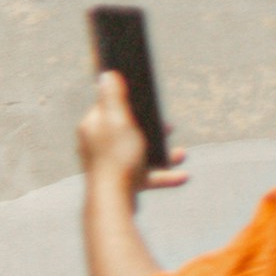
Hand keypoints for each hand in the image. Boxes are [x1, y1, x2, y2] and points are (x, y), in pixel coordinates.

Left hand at [74, 74, 182, 194]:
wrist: (113, 201)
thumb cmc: (116, 158)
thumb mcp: (117, 120)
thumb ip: (113, 97)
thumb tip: (106, 74)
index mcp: (93, 127)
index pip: (109, 106)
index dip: (129, 101)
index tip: (146, 98)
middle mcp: (98, 145)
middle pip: (128, 129)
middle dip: (152, 127)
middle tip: (169, 126)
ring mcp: (110, 164)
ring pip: (141, 153)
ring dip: (163, 152)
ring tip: (180, 153)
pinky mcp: (121, 182)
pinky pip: (146, 176)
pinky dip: (164, 175)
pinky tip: (182, 175)